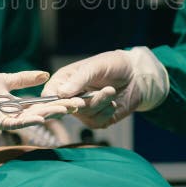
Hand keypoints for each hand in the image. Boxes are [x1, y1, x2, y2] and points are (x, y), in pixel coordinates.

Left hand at [0, 71, 85, 131]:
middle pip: (42, 112)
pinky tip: (41, 117)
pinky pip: (15, 123)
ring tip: (66, 109)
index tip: (77, 97)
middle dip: (60, 108)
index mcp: (19, 105)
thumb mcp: (5, 80)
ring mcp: (7, 119)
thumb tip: (45, 75)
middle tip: (79, 104)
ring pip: (32, 118)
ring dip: (50, 114)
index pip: (43, 104)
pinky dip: (28, 120)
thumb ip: (24, 79)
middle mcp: (16, 114)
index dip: (59, 101)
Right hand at [41, 48, 168, 128]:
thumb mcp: (95, 66)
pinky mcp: (96, 120)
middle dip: (82, 102)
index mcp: (63, 81)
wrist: (136, 75)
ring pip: (84, 114)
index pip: (49, 95)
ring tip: (110, 90)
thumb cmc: (113, 64)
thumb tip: (61, 94)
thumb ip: (79, 79)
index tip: (70, 100)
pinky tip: (113, 102)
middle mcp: (70, 97)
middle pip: (65, 109)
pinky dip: (106, 112)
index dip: (54, 102)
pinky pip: (96, 122)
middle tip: (87, 99)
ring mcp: (82, 111)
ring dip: (100, 103)